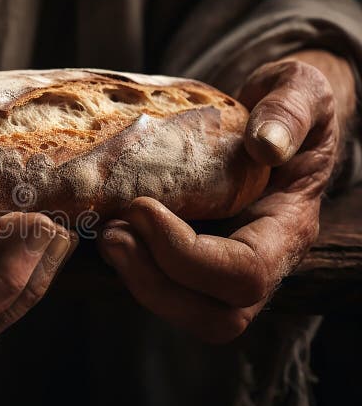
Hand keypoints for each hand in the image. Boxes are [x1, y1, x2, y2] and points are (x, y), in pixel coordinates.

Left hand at [97, 50, 354, 342]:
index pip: (246, 273)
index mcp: (288, 226)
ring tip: (105, 232)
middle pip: (216, 316)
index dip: (187, 253)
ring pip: (187, 312)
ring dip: (136, 281)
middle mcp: (261, 261)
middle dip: (154, 284)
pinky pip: (165, 290)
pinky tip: (106, 228)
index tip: (142, 206)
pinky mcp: (194, 264)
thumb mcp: (300, 88)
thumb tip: (265, 148)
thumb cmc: (286, 102)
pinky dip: (131, 269)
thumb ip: (289, 110)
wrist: (269, 116)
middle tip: (112, 234)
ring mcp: (225, 268)